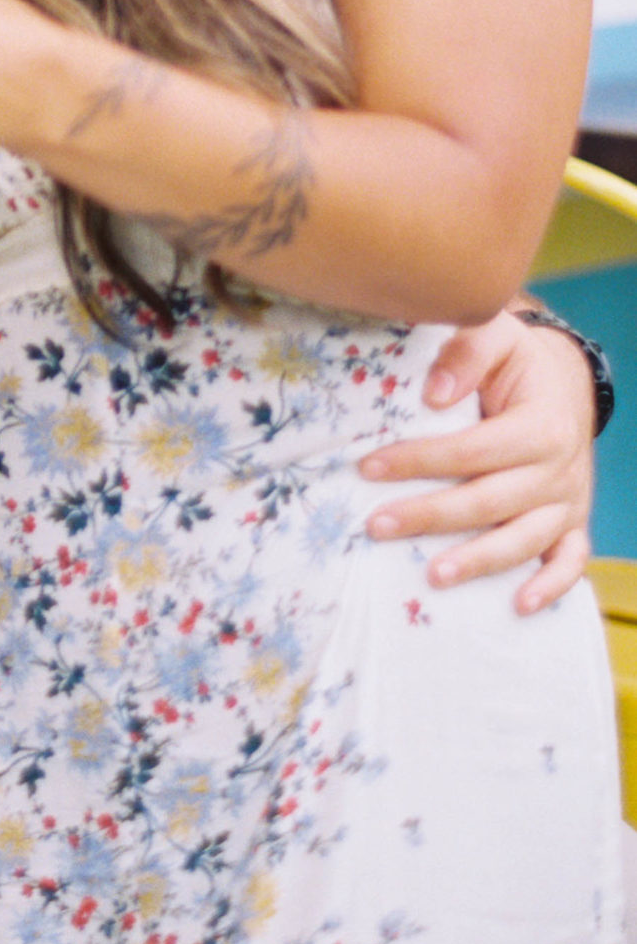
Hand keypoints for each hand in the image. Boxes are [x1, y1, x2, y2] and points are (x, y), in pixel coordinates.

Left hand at [359, 310, 594, 611]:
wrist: (566, 381)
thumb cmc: (516, 360)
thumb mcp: (496, 336)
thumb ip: (467, 351)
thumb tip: (434, 394)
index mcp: (541, 425)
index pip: (472, 450)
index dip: (419, 460)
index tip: (369, 467)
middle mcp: (559, 470)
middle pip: (489, 502)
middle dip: (429, 516)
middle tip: (376, 525)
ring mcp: (569, 502)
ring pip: (524, 540)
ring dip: (477, 562)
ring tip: (431, 576)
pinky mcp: (574, 523)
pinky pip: (570, 562)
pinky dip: (551, 587)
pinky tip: (519, 607)